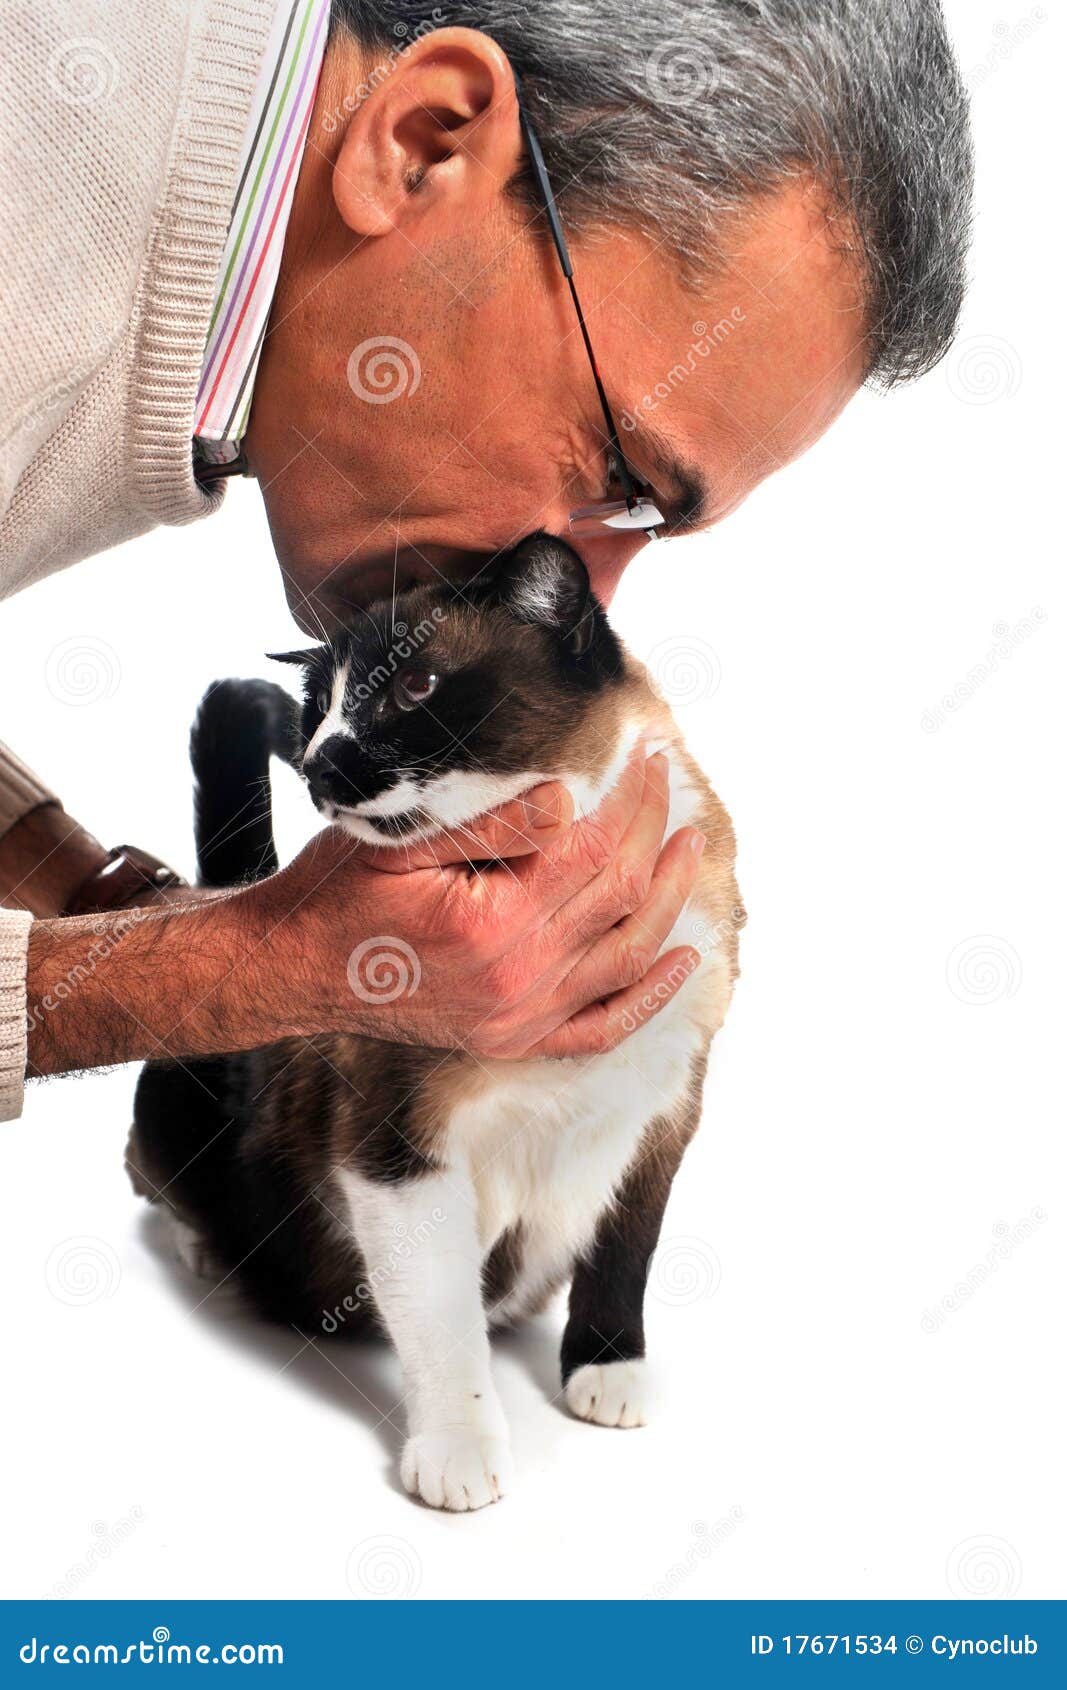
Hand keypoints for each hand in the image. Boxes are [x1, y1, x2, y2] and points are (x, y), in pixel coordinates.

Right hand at [251, 748, 704, 1057]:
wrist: (292, 969)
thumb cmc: (336, 892)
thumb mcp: (399, 839)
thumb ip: (490, 824)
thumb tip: (571, 801)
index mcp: (492, 924)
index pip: (594, 850)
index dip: (631, 801)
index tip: (647, 757)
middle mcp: (516, 980)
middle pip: (620, 899)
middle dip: (654, 835)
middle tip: (668, 786)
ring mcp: (519, 1019)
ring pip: (627, 959)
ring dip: (668, 902)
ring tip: (687, 851)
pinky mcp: (513, 1039)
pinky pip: (601, 1028)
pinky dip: (647, 998)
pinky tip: (679, 962)